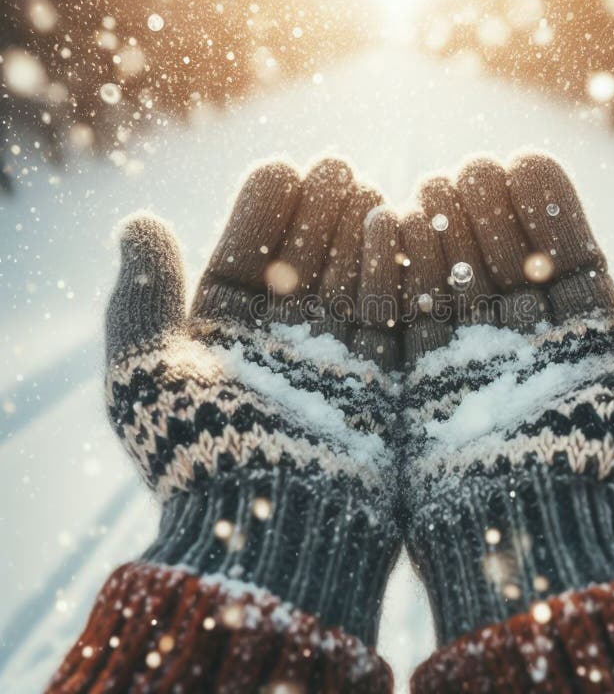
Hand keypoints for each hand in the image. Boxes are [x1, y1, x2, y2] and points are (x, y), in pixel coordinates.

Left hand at [105, 158, 400, 645]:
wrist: (273, 530)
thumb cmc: (199, 455)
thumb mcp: (146, 374)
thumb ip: (144, 297)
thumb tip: (138, 222)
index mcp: (223, 338)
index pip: (245, 258)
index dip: (262, 212)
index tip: (280, 169)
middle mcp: (278, 345)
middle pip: (301, 262)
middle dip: (316, 211)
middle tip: (333, 166)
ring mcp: (330, 361)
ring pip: (344, 280)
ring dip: (353, 229)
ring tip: (362, 185)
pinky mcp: (376, 380)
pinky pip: (385, 313)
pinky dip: (388, 270)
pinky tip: (392, 225)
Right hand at [399, 153, 613, 643]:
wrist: (534, 536)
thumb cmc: (611, 464)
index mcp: (588, 342)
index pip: (566, 257)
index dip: (547, 209)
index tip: (527, 161)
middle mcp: (530, 349)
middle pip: (508, 263)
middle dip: (491, 211)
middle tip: (472, 167)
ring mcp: (475, 364)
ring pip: (459, 282)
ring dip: (448, 230)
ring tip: (437, 182)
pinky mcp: (425, 383)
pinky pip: (413, 316)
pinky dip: (406, 271)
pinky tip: (399, 222)